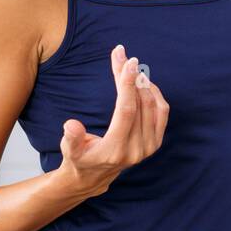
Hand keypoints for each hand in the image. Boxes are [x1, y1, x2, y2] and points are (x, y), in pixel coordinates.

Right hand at [57, 44, 169, 197]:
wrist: (96, 175)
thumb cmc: (80, 157)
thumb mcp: (69, 150)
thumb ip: (72, 138)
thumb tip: (71, 125)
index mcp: (116, 149)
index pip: (126, 111)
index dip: (127, 85)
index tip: (128, 61)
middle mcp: (137, 149)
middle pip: (139, 104)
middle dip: (131, 76)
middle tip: (122, 55)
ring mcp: (149, 147)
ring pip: (152, 105)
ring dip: (142, 82)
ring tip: (130, 66)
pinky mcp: (156, 142)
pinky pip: (162, 112)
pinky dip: (154, 93)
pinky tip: (143, 82)